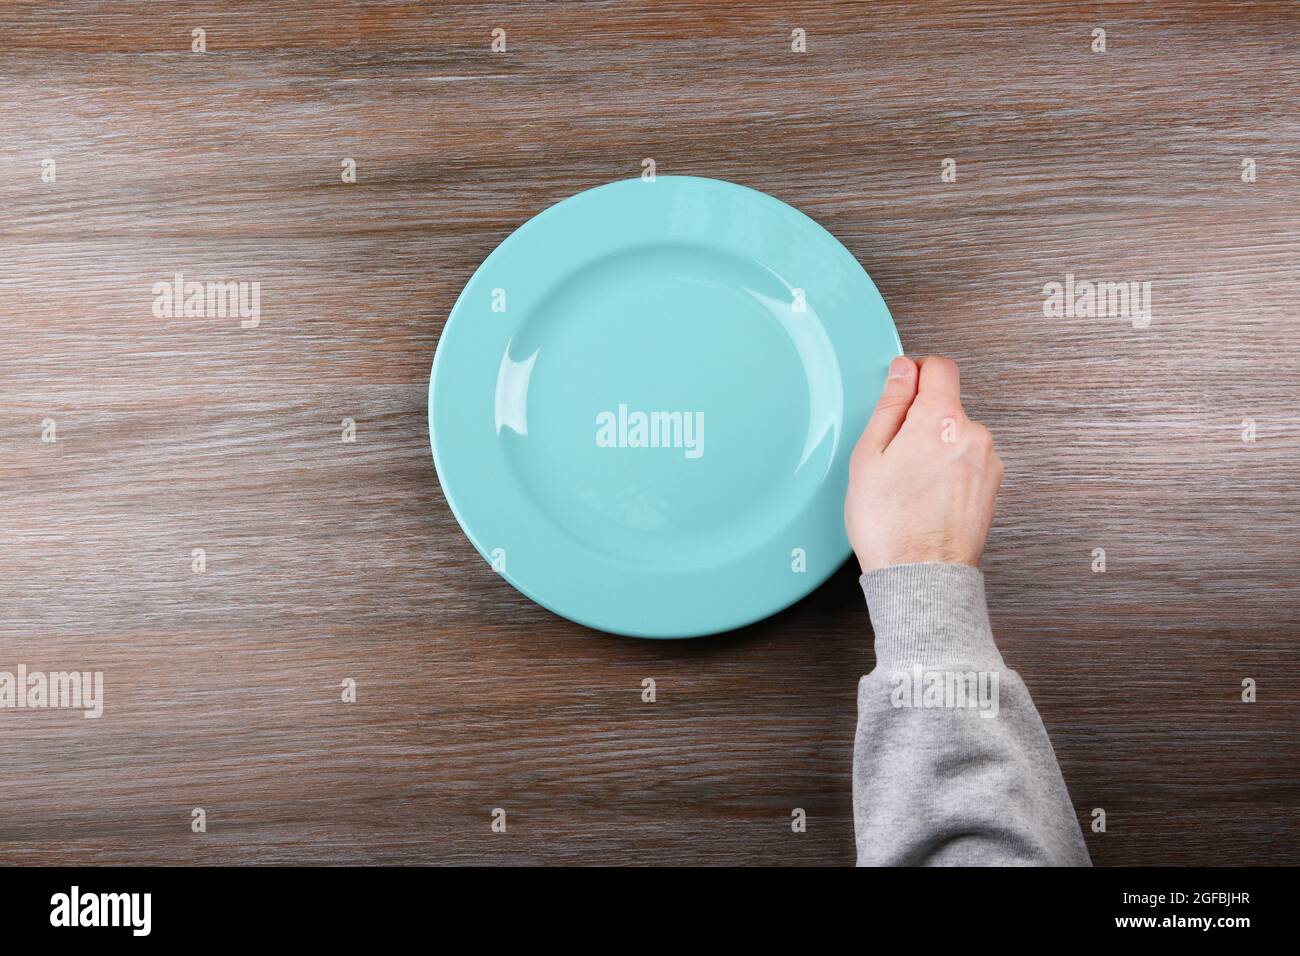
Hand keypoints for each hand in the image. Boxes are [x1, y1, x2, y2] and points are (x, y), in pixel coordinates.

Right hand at [845, 356, 1002, 573]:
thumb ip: (890, 404)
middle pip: (946, 405)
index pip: (939, 367)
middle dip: (920, 420)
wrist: (921, 576)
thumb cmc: (891, 525)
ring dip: (935, 447)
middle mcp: (973, 436)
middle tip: (893, 455)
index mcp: (941, 420)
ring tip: (909, 483)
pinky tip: (926, 496)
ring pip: (957, 436)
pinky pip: (968, 462)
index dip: (915, 374)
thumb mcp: (870, 456)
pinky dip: (949, 471)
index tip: (901, 389)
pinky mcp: (992, 487)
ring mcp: (988, 463)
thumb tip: (902, 372)